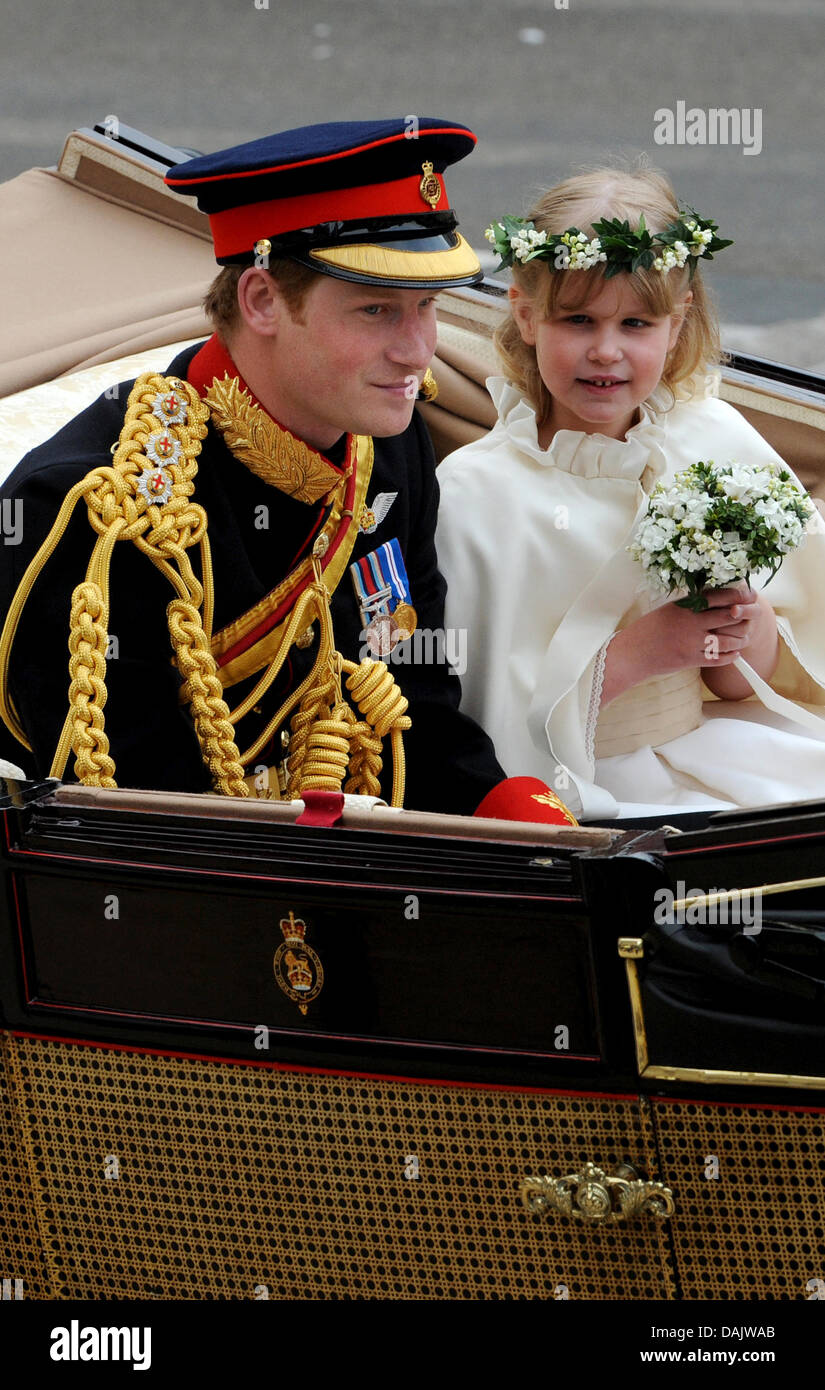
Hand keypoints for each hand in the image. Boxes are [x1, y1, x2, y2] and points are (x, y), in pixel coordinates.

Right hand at [600, 585, 773, 706]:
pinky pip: (719, 658)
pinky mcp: (692, 660)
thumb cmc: (651, 628)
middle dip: (744, 617)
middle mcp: (692, 622)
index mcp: (687, 606)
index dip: (739, 595)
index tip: (751, 595)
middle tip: (750, 617)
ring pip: (729, 640)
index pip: (720, 597)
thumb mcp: (671, 609)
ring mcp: (693, 642)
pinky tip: (735, 652)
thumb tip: (721, 600)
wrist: (634, 652)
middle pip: (730, 617)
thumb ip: (694, 605)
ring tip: (744, 637)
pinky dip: (731, 655)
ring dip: (741, 639)